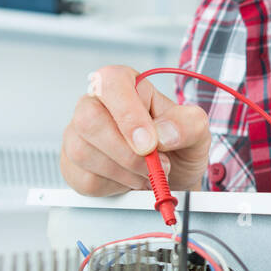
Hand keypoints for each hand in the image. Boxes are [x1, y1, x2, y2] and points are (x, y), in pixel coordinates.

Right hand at [60, 64, 210, 196]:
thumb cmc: (179, 146)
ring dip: (124, 173)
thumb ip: (186, 124)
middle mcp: (95, 104)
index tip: (149, 143)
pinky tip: (130, 181)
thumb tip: (161, 134)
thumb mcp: (197, 131)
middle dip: (126, 153)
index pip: (111, 82)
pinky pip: (85, 179)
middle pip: (89, 120)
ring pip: (83, 152)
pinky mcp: (73, 164)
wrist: (172, 179)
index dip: (128, 113)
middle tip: (154, 166)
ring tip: (147, 174)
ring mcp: (78, 134)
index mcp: (125, 84)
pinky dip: (115, 187)